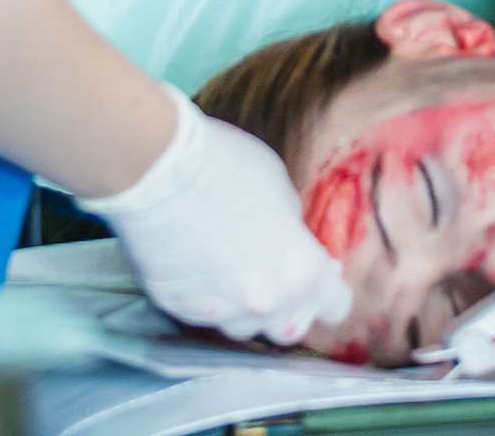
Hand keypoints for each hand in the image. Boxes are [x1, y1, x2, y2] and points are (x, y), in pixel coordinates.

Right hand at [78, 86, 352, 345]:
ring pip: (244, 327)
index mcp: (300, 272)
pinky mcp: (179, 310)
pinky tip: (200, 267)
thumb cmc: (229, 167)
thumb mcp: (283, 193)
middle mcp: (263, 303)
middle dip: (290, 307)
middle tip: (277, 275)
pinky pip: (206, 315)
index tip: (321, 277)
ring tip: (232, 269)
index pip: (335, 308)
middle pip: (290, 328)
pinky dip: (210, 299)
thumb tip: (296, 247)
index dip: (328, 291)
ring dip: (246, 307)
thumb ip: (294, 234)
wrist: (160, 170)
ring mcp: (218, 312)